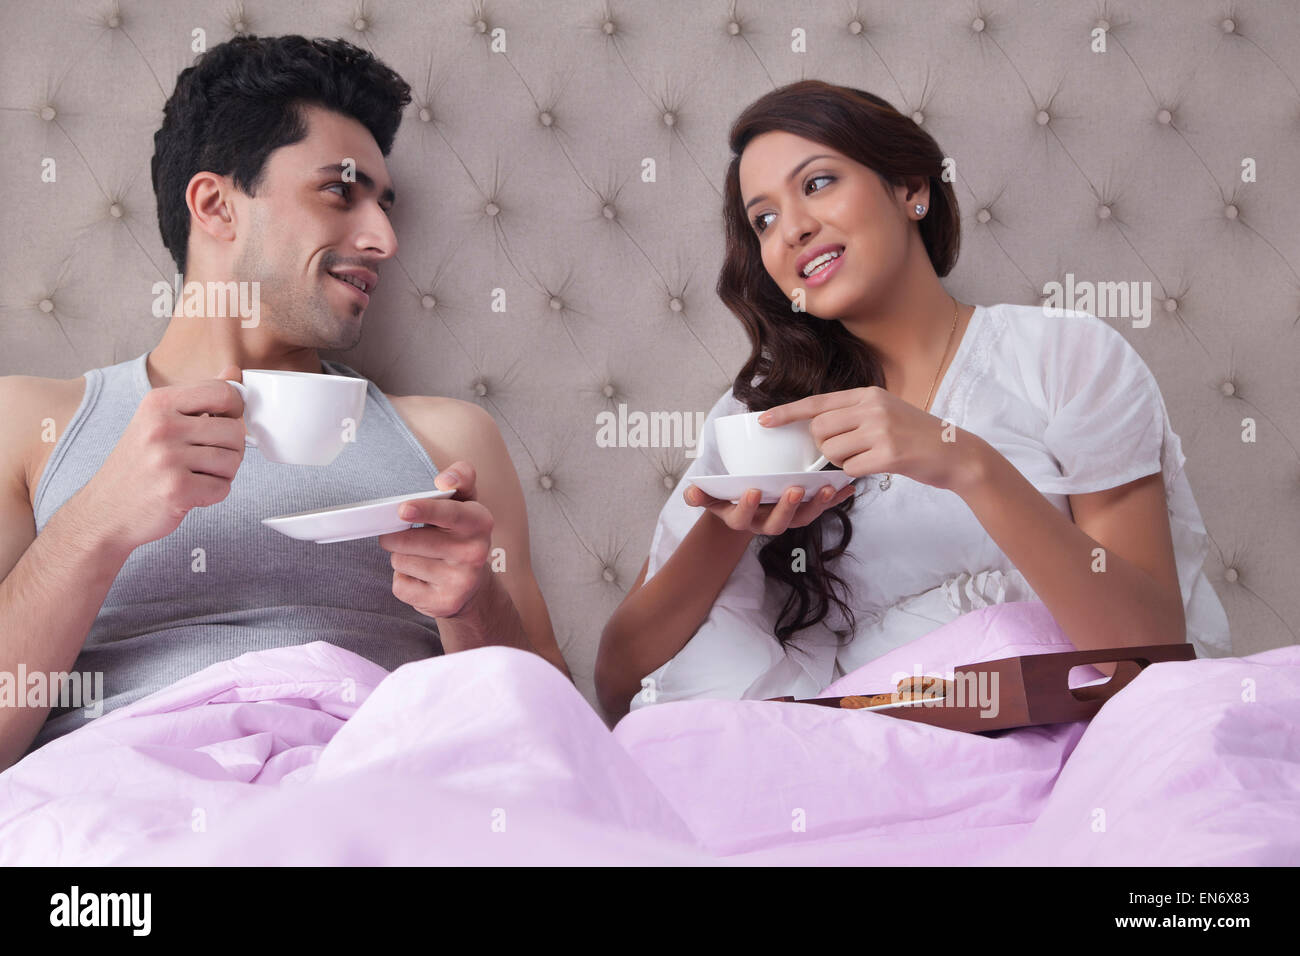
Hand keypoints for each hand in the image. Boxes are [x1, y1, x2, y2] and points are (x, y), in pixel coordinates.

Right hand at [75, 364, 246, 552]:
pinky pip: (223, 488)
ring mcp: (168, 459)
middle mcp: (162, 426)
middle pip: (235, 430)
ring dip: (222, 474)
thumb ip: (199, 396)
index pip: (224, 391)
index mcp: (158, 403)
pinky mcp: (176, 490)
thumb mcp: (159, 420)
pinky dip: (213, 495)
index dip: (235, 410)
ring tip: (195, 476)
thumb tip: (234, 371)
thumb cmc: (136, 465)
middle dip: (231, 449)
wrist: (103, 511)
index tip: (223, 422)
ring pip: (233, 461)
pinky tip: (190, 493)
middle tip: (205, 459)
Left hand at [378, 461, 493, 619]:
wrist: (474, 587)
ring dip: (401, 558)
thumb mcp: (466, 503)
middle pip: (410, 541)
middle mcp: (475, 553)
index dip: (426, 510)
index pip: (451, 513)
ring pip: (401, 562)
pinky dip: (404, 581)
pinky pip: (401, 586)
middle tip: (402, 534)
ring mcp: (461, 582)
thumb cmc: (461, 535)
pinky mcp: (444, 604)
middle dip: (395, 536)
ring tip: (421, 558)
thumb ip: (460, 479)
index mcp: (480, 522)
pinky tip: (422, 578)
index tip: (403, 509)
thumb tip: (445, 480)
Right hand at [684, 481, 855, 534]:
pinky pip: (820, 507)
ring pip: (804, 517)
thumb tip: (690, 493)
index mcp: (743, 520)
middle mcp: (766, 523)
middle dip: (787, 508)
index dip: (748, 507)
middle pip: (779, 522)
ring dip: (818, 504)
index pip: (743, 518)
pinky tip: (848, 488)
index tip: (752, 491)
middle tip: (794, 490)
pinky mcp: (804, 511)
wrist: (746, 507)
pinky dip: (835, 499)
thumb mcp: (712, 498)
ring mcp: (787, 519)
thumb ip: (702, 495)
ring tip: (828, 488)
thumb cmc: (728, 497)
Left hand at [758, 386, 983, 492]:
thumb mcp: (885, 411)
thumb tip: (816, 428)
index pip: (817, 402)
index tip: (763, 421)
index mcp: (868, 394)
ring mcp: (880, 430)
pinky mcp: (887, 454)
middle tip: (846, 451)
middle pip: (819, 430)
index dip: (787, 412)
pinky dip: (857, 473)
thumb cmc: (916, 436)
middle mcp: (871, 407)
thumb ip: (854, 414)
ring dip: (842, 461)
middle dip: (823, 446)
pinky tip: (877, 466)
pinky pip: (850, 469)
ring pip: (831, 451)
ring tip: (867, 457)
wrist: (955, 453)